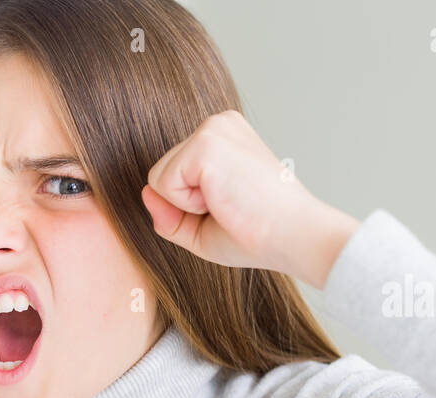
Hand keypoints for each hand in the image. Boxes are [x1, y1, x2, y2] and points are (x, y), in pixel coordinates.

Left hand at [141, 109, 359, 289]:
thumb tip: (144, 193)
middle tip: (230, 207)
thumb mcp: (201, 226)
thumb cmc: (256, 234)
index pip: (174, 174)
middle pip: (162, 174)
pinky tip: (223, 199)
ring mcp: (212, 129)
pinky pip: (163, 185)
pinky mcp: (205, 143)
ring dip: (187, 204)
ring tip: (228, 202)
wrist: (291, 236)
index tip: (231, 206)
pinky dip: (187, 204)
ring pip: (159, 179)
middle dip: (186, 204)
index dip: (191, 204)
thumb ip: (168, 213)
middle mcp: (218, 123)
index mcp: (223, 135)